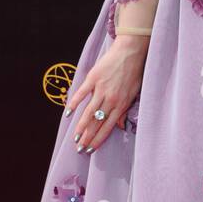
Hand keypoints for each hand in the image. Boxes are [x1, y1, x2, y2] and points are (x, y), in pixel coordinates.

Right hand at [65, 37, 147, 152]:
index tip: (90, 150)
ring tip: (75, 138)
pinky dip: (73, 104)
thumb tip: (118, 126)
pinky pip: (81, 94)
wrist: (131, 51)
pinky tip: (68, 114)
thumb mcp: (134, 93)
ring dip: (81, 127)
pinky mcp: (93, 79)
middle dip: (87, 138)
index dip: (98, 140)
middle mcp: (111, 99)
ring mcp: (101, 89)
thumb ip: (125, 110)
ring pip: (88, 112)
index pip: (107, 127)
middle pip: (96, 123)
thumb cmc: (134, 72)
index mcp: (121, 104)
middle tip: (79, 149)